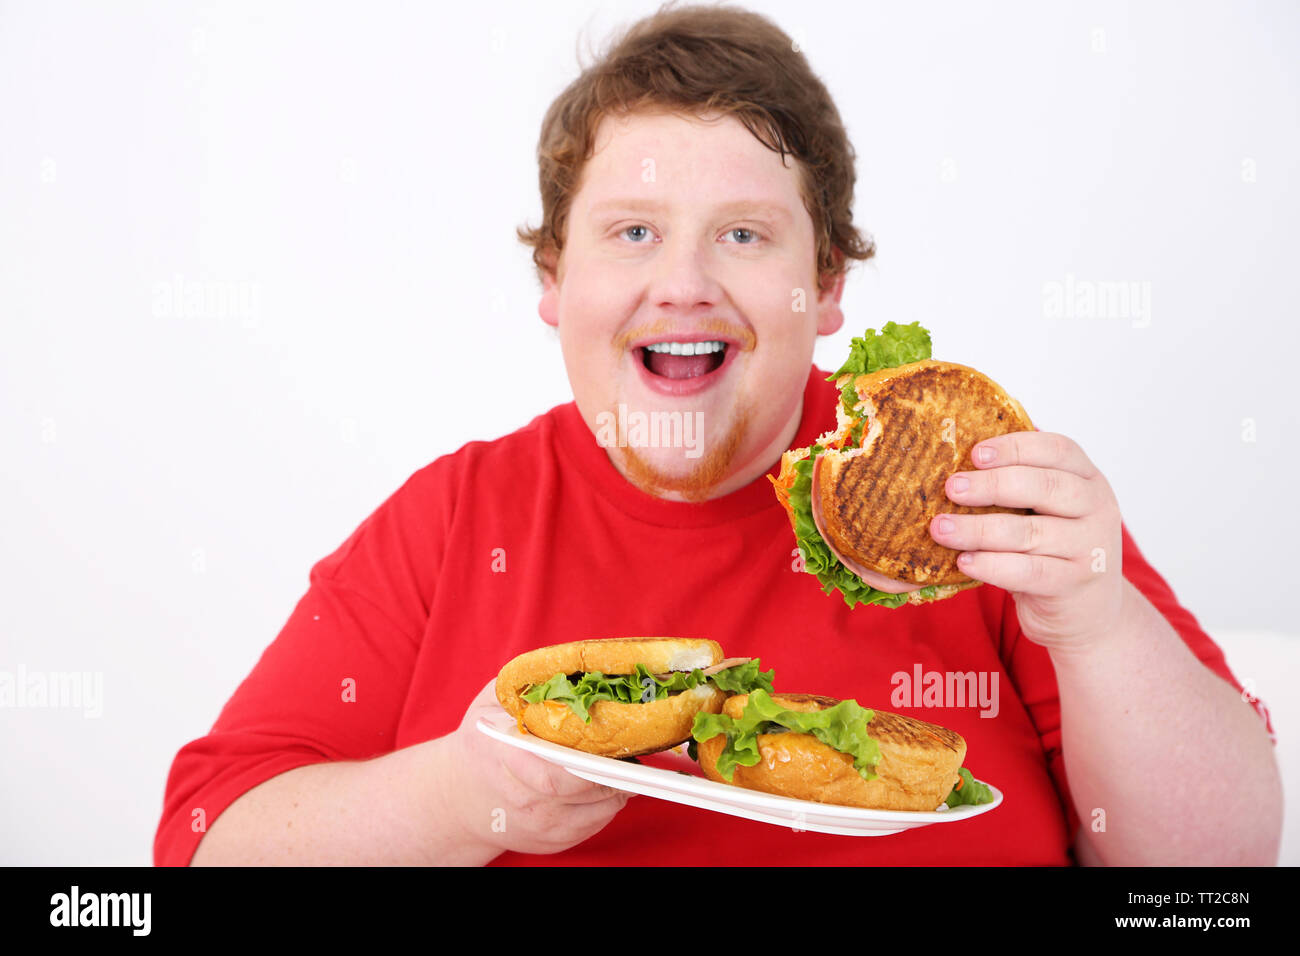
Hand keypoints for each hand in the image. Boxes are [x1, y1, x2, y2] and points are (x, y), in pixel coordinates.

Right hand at [435, 679, 632, 857]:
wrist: (458, 794)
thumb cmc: (482, 741)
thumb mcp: (493, 701)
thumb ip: (530, 683)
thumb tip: (575, 661)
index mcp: (504, 757)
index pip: (554, 774)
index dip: (593, 765)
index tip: (620, 749)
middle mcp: (520, 799)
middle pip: (581, 794)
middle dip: (616, 775)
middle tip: (635, 755)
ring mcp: (535, 826)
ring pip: (594, 814)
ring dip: (619, 791)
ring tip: (627, 768)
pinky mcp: (549, 842)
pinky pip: (592, 827)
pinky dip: (608, 807)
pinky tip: (609, 786)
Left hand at [927, 431, 1126, 651]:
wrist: (1087, 609)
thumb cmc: (1052, 549)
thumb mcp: (1045, 511)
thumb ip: (1016, 488)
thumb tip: (955, 471)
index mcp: (1088, 478)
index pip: (1057, 449)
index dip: (1015, 447)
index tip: (975, 454)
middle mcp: (1097, 508)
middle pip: (1044, 486)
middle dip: (992, 485)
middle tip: (952, 488)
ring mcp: (1091, 547)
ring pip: (1030, 532)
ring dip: (978, 529)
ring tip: (941, 528)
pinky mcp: (1075, 583)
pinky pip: (1028, 571)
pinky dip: (992, 565)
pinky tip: (964, 561)